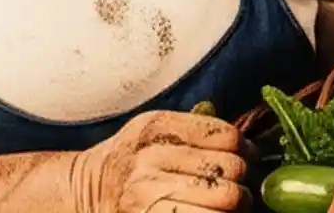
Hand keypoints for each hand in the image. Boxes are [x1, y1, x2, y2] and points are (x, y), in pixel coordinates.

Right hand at [70, 109, 255, 212]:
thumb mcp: (151, 131)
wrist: (85, 191)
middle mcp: (150, 158)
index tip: (245, 156)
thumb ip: (192, 129)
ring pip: (225, 200)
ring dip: (237, 205)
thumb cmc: (128, 161)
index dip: (244, 148)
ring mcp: (148, 194)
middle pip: (230, 168)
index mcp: (155, 127)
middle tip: (238, 185)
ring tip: (230, 205)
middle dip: (242, 180)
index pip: (224, 135)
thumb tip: (248, 146)